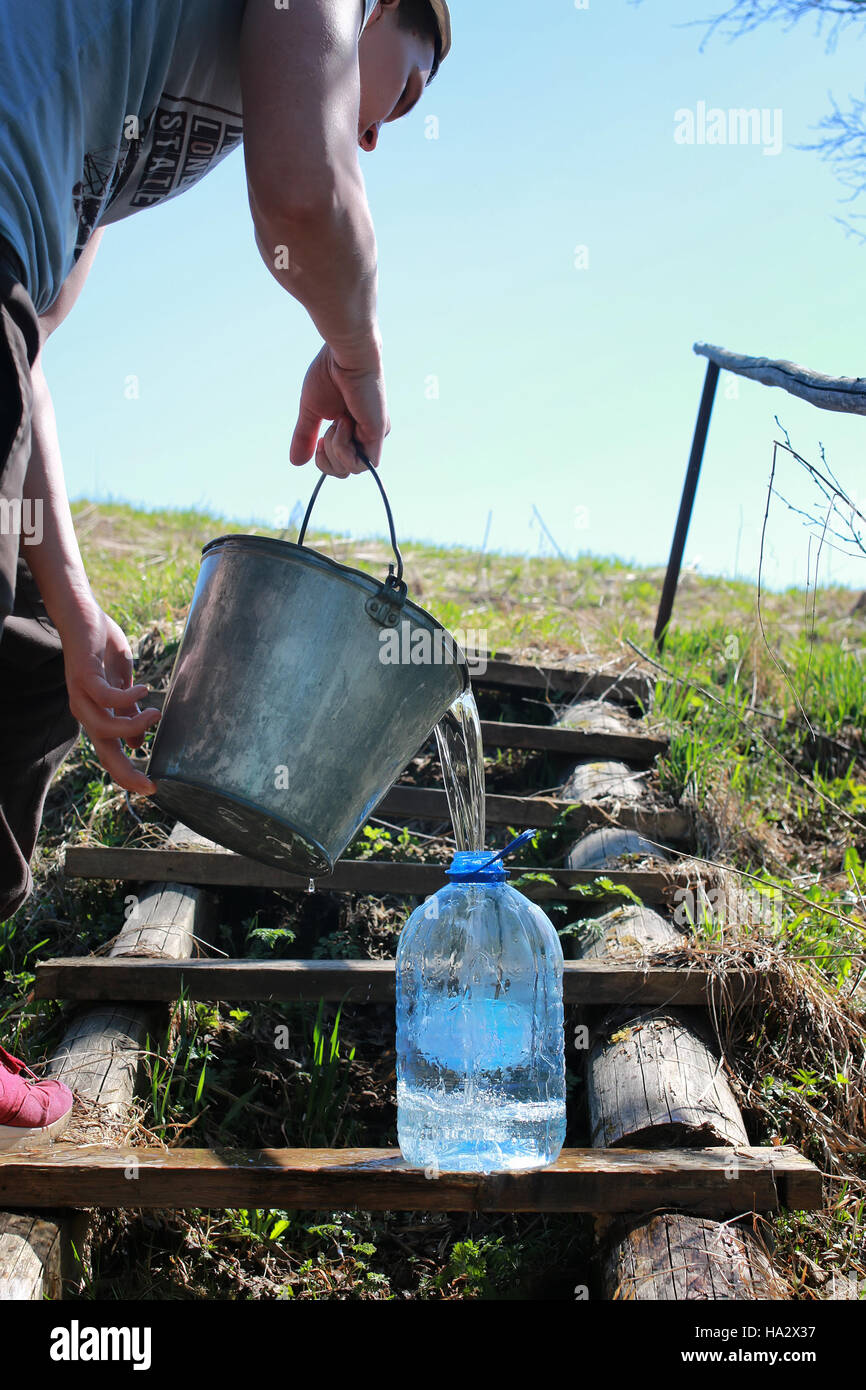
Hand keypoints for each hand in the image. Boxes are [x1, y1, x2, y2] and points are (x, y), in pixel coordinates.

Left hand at [59, 598, 161, 795]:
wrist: (81, 615)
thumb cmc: (101, 647)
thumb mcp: (122, 683)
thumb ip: (128, 712)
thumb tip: (138, 745)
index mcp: (96, 716)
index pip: (111, 755)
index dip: (128, 774)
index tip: (152, 787)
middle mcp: (85, 712)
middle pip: (105, 753)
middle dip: (127, 772)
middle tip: (152, 785)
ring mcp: (82, 696)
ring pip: (106, 729)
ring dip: (135, 727)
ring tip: (157, 713)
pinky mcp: (84, 677)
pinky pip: (107, 698)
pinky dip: (128, 698)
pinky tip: (144, 689)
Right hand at [290, 338, 389, 476]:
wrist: (343, 355)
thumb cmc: (329, 374)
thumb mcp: (312, 411)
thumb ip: (305, 436)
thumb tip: (296, 462)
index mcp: (352, 429)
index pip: (340, 464)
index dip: (324, 461)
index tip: (319, 438)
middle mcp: (365, 435)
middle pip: (345, 471)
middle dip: (327, 459)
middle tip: (328, 431)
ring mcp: (374, 436)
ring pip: (352, 469)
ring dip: (335, 449)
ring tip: (339, 421)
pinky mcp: (379, 434)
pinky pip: (361, 463)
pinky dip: (344, 448)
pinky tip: (345, 422)